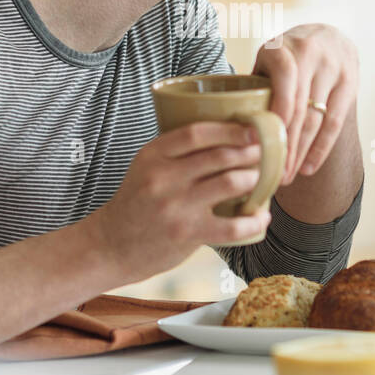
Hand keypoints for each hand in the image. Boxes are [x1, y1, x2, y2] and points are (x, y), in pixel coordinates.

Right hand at [90, 122, 271, 280]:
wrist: (111, 244)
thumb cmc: (136, 203)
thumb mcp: (145, 167)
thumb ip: (176, 152)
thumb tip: (224, 135)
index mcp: (153, 155)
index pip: (197, 132)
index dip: (230, 129)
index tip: (251, 130)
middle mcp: (163, 178)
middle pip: (219, 155)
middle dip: (250, 152)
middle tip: (263, 153)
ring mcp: (176, 206)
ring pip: (230, 183)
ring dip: (253, 179)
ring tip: (262, 179)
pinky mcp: (188, 233)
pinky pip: (232, 226)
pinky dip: (254, 220)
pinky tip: (262, 217)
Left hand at [252, 23, 358, 184]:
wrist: (328, 34)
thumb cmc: (287, 56)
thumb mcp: (267, 60)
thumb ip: (252, 85)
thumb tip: (229, 126)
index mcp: (281, 47)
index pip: (284, 81)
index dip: (278, 113)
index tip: (265, 143)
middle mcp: (309, 53)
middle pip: (299, 107)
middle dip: (286, 145)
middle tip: (272, 174)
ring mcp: (333, 67)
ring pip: (316, 118)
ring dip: (301, 152)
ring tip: (288, 176)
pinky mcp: (350, 82)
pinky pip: (335, 122)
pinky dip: (321, 148)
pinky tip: (308, 167)